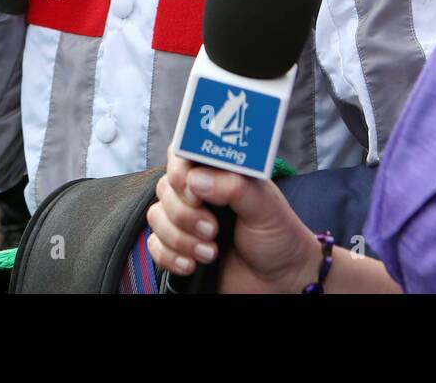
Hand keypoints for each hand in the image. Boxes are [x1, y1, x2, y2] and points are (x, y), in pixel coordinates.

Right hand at [146, 147, 319, 293]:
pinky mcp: (179, 248)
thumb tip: (196, 180)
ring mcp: (187, 221)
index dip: (178, 168)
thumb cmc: (279, 236)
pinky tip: (194, 265)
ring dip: (180, 238)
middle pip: (165, 188)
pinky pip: (155, 246)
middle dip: (185, 213)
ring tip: (211, 252)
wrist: (280, 280)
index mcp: (219, 173)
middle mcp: (200, 193)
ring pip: (156, 217)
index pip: (183, 155)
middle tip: (213, 229)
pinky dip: (171, 257)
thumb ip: (234, 187)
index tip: (189, 187)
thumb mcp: (265, 207)